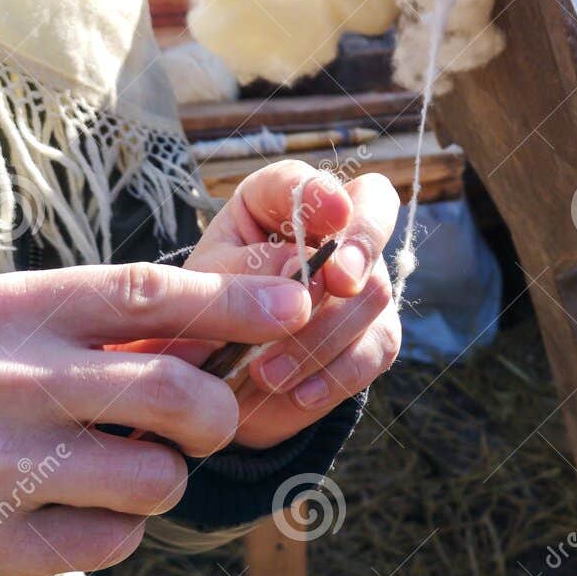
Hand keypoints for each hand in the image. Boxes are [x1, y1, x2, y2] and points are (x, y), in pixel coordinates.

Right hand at [0, 261, 313, 575]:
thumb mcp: (36, 335)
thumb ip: (130, 324)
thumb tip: (263, 299)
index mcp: (12, 310)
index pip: (144, 293)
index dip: (232, 301)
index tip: (296, 305)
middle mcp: (0, 379)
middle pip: (169, 389)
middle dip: (217, 414)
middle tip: (210, 424)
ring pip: (155, 476)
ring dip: (166, 479)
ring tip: (123, 470)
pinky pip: (118, 540)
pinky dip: (122, 531)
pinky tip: (77, 513)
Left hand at [178, 160, 402, 449]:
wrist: (215, 382)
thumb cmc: (202, 318)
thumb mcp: (199, 292)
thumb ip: (240, 274)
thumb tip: (299, 268)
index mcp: (273, 204)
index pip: (302, 182)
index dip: (321, 192)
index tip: (334, 213)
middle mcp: (331, 232)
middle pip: (372, 215)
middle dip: (360, 248)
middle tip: (339, 280)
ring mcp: (361, 281)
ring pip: (373, 292)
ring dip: (323, 336)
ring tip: (267, 374)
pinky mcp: (375, 333)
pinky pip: (377, 348)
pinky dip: (338, 374)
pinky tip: (301, 393)